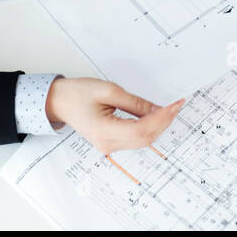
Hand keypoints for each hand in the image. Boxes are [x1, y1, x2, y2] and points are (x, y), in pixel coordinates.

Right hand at [45, 77, 184, 154]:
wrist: (59, 101)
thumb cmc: (78, 93)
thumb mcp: (109, 90)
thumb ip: (135, 102)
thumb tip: (157, 109)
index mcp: (104, 131)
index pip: (141, 130)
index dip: (161, 119)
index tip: (174, 105)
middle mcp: (107, 143)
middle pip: (144, 138)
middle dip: (164, 122)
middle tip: (177, 105)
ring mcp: (108, 146)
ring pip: (142, 141)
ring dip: (158, 126)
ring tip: (170, 110)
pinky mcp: (110, 142)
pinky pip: (135, 139)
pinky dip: (149, 129)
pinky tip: (156, 117)